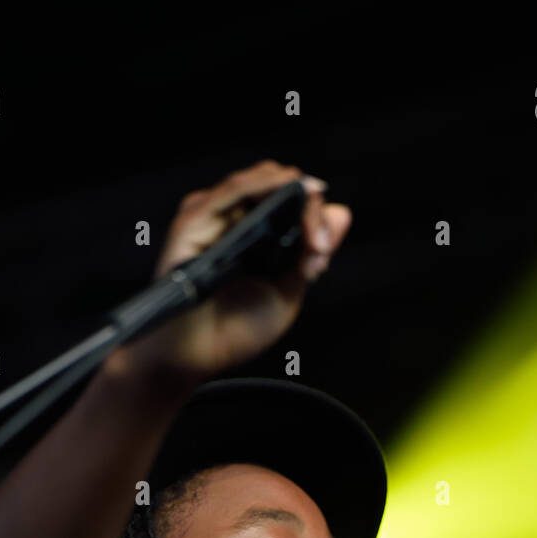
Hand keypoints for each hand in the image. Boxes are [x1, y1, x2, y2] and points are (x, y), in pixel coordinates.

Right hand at [106, 160, 350, 384]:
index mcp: (255, 236)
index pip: (291, 204)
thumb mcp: (287, 292)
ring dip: (290, 195)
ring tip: (307, 230)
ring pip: (257, 181)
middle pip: (277, 186)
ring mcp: (212, 218)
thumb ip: (312, 254)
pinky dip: (261, 187)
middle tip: (316, 242)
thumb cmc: (232, 331)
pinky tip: (282, 191)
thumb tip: (342, 213)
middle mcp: (232, 221)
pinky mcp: (194, 221)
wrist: (194, 357)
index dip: (313, 216)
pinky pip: (231, 192)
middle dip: (306, 204)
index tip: (321, 248)